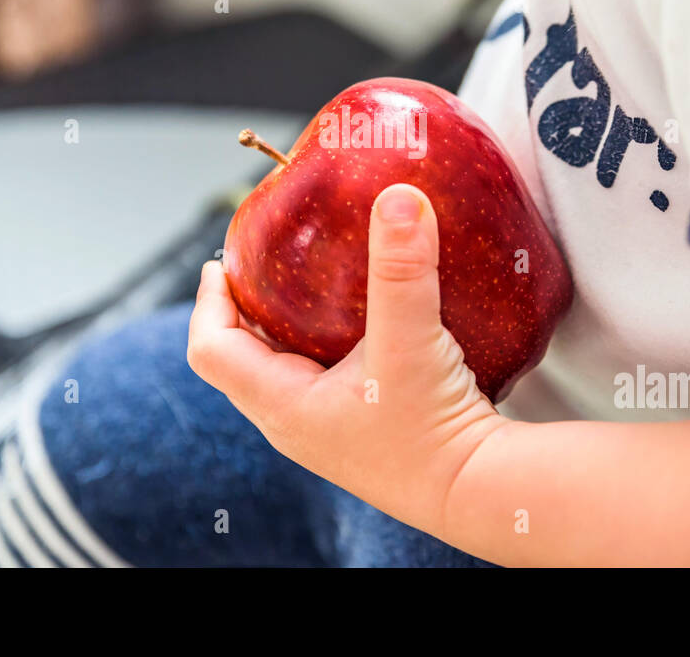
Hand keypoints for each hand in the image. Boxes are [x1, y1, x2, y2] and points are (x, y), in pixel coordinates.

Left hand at [187, 184, 507, 536]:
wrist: (481, 492)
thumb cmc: (433, 433)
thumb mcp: (411, 341)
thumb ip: (402, 269)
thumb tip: (399, 197)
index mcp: (282, 404)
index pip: (211, 349)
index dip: (208, 300)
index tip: (222, 260)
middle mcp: (295, 421)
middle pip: (241, 355)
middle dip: (246, 305)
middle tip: (267, 259)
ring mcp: (327, 428)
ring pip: (284, 365)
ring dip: (287, 323)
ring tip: (309, 278)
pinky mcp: (361, 427)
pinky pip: (323, 374)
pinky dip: (326, 339)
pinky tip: (362, 316)